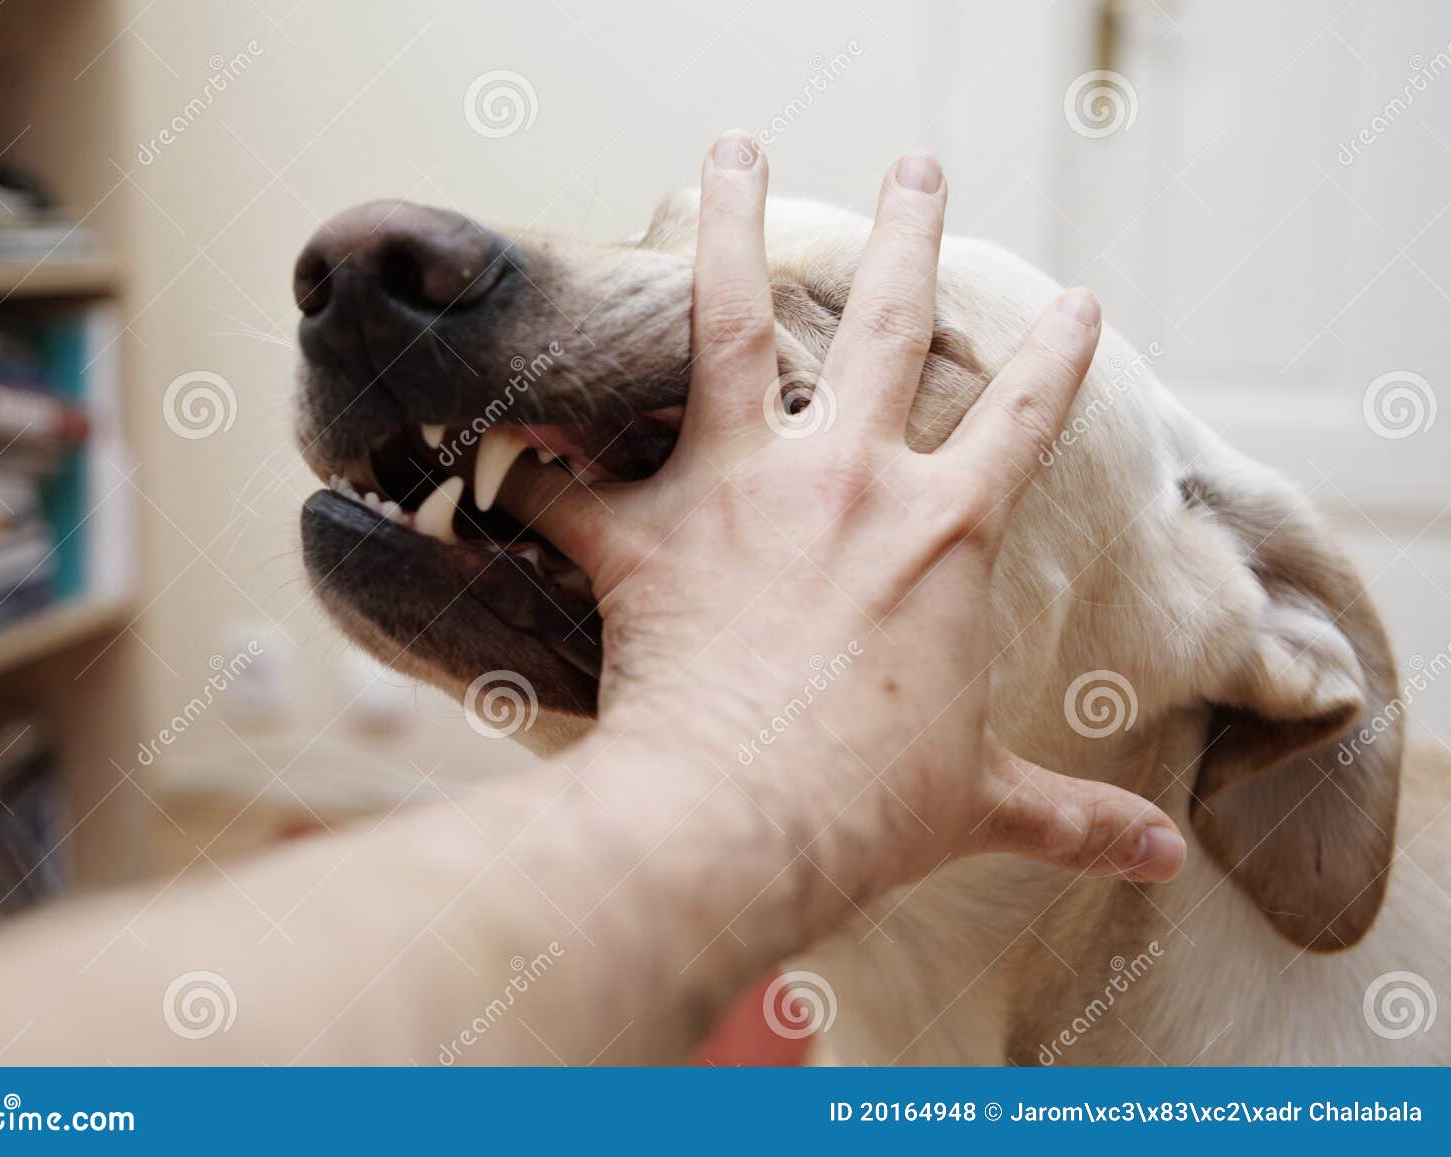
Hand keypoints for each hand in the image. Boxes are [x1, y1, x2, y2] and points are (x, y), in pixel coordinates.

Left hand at [504, 134, 1184, 908]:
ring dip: (728, 227)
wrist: (748, 826)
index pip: (1023, 418)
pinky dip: (531, 465)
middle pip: (887, 321)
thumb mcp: (983, 804)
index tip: (1079, 301)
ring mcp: (739, 489)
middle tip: (915, 167)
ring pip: (729, 321)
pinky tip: (498, 433)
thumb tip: (1162, 865)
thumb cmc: (870, 813)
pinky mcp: (644, 531)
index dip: (1057, 356)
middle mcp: (847, 480)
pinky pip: (565, 486)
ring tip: (729, 150)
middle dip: (908, 233)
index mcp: (944, 533)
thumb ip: (1070, 816)